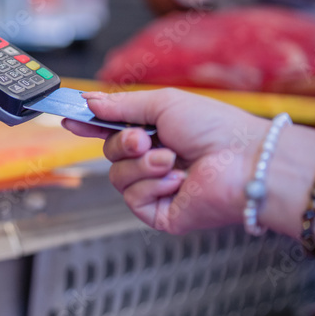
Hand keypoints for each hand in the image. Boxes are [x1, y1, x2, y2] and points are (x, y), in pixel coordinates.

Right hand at [63, 89, 314, 240]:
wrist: (246, 162)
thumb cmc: (217, 128)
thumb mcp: (163, 104)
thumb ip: (121, 105)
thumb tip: (89, 102)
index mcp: (157, 132)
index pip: (113, 129)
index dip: (90, 124)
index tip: (68, 117)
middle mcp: (155, 160)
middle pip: (109, 153)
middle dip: (122, 143)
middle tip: (142, 138)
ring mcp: (157, 188)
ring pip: (117, 177)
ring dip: (141, 165)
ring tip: (171, 160)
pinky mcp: (159, 213)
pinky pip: (132, 199)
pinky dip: (152, 186)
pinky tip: (177, 181)